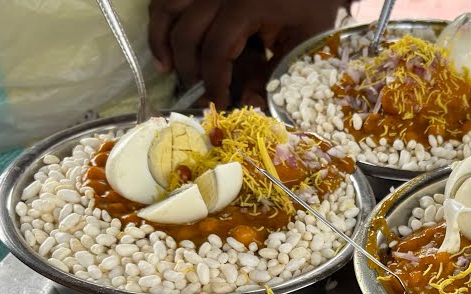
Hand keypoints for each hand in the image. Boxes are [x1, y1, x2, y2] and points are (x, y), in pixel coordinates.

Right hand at [148, 0, 344, 107]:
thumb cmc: (310, 6)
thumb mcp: (304, 41)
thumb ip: (276, 73)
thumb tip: (249, 106)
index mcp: (246, 6)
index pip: (217, 51)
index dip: (214, 82)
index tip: (217, 104)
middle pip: (187, 34)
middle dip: (189, 69)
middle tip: (197, 93)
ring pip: (166, 9)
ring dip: (161, 40)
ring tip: (166, 68)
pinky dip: (160, 17)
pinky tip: (165, 42)